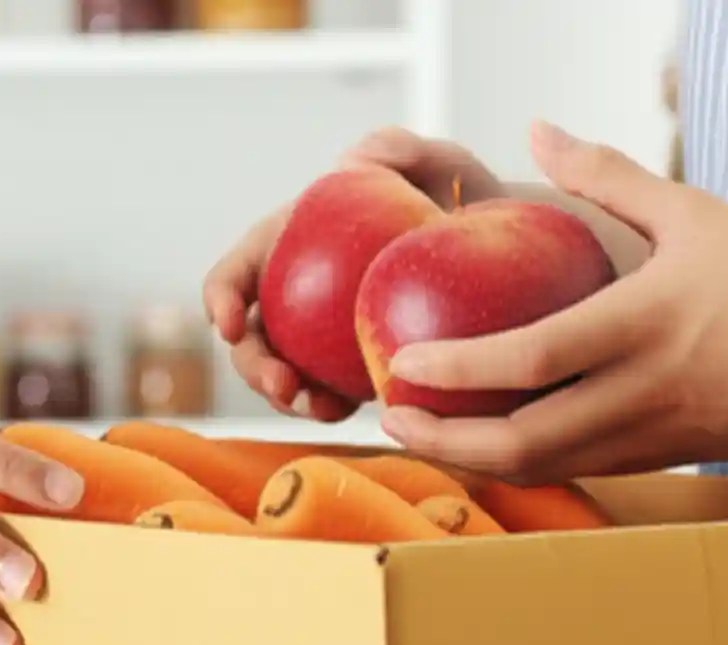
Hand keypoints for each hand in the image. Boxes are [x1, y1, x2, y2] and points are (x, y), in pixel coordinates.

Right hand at [202, 126, 505, 420]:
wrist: (507, 256)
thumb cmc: (462, 200)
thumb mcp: (437, 163)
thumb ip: (394, 149)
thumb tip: (346, 165)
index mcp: (289, 244)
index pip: (235, 274)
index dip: (220, 299)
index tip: (229, 325)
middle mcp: (295, 296)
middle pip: (249, 339)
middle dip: (253, 367)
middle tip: (284, 385)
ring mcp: (320, 338)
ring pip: (281, 376)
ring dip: (286, 399)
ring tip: (317, 407)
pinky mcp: (351, 369)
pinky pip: (327, 396)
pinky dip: (327, 407)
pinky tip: (349, 412)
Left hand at [381, 121, 727, 483]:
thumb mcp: (693, 213)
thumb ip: (607, 175)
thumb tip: (537, 132)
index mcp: (644, 324)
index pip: (534, 358)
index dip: (458, 368)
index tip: (400, 362)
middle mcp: (641, 391)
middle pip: (524, 441)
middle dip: (443, 440)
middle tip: (388, 416)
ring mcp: (649, 435)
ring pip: (542, 467)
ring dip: (469, 459)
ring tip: (418, 433)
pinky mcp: (657, 458)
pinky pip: (571, 469)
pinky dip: (515, 462)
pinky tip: (480, 441)